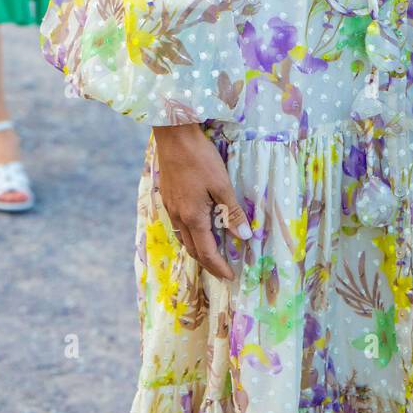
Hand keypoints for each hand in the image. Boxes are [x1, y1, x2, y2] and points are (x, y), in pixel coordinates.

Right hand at [152, 123, 250, 280]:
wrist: (174, 136)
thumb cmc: (200, 158)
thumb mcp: (221, 184)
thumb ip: (232, 212)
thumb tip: (244, 237)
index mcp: (193, 217)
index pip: (207, 252)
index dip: (218, 267)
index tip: (230, 276)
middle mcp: (178, 216)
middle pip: (192, 249)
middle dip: (208, 262)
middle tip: (222, 269)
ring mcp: (170, 207)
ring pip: (183, 238)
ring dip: (197, 249)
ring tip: (211, 253)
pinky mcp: (167, 197)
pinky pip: (178, 225)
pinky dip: (189, 234)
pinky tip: (197, 227)